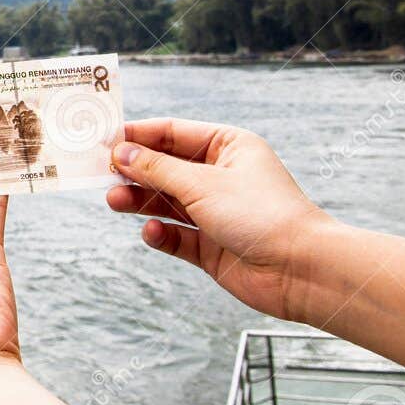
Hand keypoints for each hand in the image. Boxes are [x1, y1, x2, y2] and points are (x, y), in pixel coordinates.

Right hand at [107, 117, 332, 320]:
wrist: (303, 270)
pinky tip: (154, 233)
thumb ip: (156, 168)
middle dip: (134, 171)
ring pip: (166, 201)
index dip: (138, 135)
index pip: (173, 134)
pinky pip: (176, 235)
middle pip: (165, 167)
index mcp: (228, 148)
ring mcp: (216, 212)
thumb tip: (120, 152)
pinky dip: (161, 234)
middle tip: (101, 173)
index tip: (104, 140)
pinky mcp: (212, 246)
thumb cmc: (262, 215)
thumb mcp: (202, 183)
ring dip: (140, 201)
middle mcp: (221, 177)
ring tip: (114, 202)